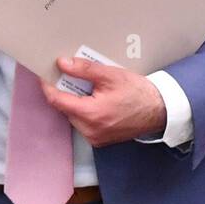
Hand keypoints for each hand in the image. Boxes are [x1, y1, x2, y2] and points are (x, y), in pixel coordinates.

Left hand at [40, 57, 166, 146]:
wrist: (159, 110)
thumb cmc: (138, 93)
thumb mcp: (110, 75)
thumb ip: (84, 69)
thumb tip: (63, 64)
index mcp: (91, 114)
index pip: (58, 100)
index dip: (48, 86)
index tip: (45, 76)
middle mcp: (90, 130)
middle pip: (65, 109)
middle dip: (65, 92)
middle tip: (71, 77)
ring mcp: (95, 138)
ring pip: (74, 117)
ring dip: (75, 102)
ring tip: (88, 88)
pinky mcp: (100, 140)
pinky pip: (84, 124)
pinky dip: (85, 111)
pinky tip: (96, 101)